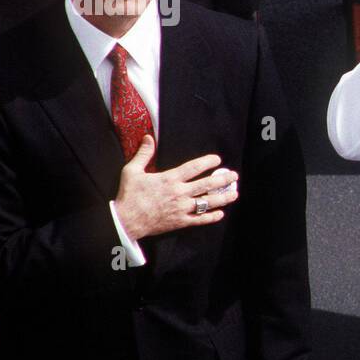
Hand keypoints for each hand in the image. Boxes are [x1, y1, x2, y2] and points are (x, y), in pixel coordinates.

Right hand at [112, 136, 238, 240]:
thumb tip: (147, 137)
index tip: (217, 159)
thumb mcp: (132, 171)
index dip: (208, 162)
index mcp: (170, 179)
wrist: (125, 220)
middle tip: (234, 176)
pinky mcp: (180, 221)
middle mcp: (179, 193)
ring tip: (234, 194)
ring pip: (207, 202)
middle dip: (223, 179)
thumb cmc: (128, 195)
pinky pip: (200, 220)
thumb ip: (143, 154)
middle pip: (207, 184)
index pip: (194, 167)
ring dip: (223, 198)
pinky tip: (220, 214)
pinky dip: (212, 217)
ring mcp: (181, 208)